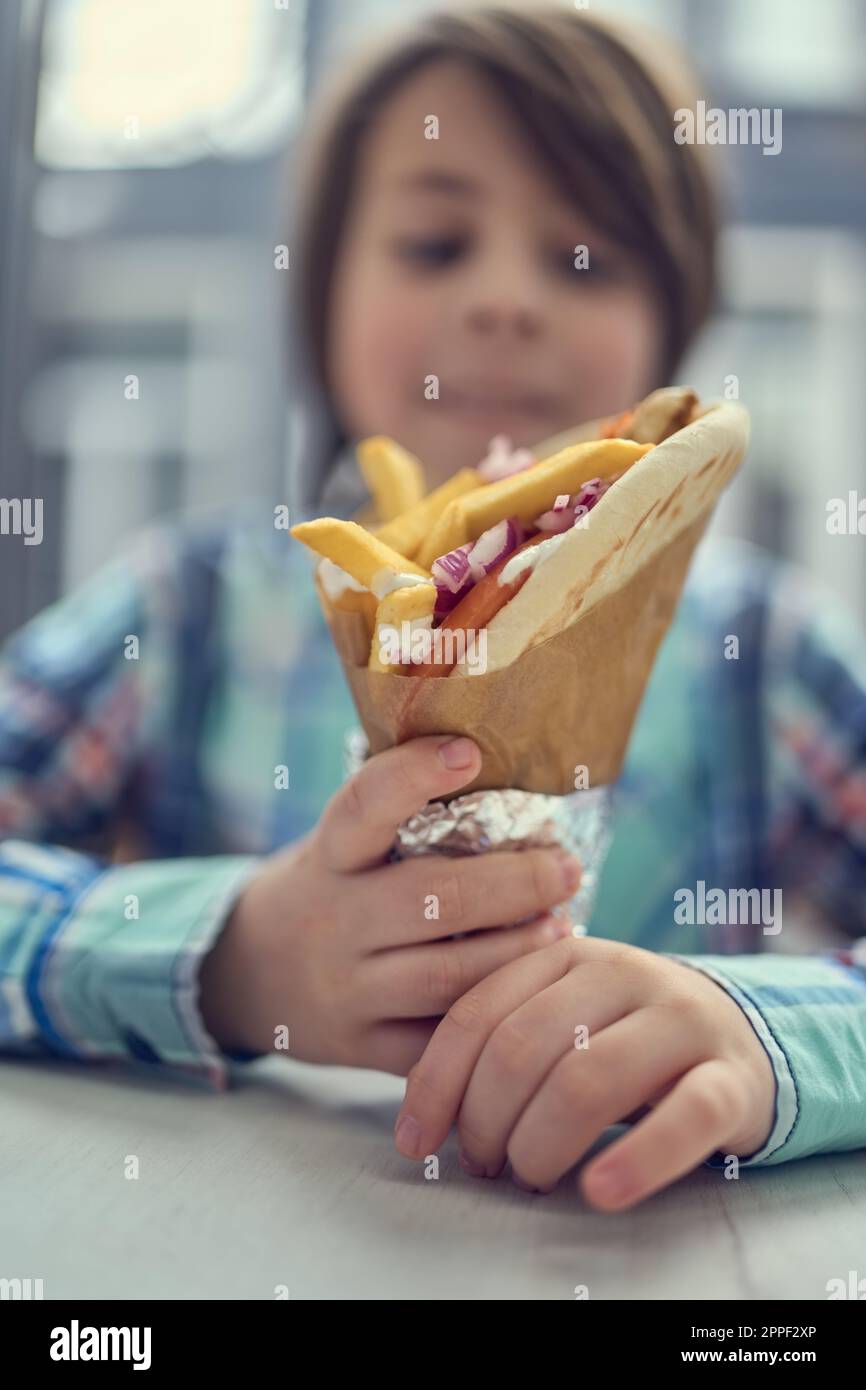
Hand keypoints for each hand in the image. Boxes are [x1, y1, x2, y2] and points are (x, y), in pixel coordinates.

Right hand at [199, 735, 580, 1074]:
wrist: (249, 974)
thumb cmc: (331, 888)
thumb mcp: (342, 844)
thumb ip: (400, 815)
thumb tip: (507, 761)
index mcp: (330, 857)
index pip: (362, 807)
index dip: (412, 775)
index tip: (469, 752)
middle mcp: (335, 921)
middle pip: (433, 899)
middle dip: (513, 884)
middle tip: (567, 868)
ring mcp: (347, 990)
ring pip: (447, 976)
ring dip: (516, 953)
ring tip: (563, 930)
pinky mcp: (362, 1047)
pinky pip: (439, 1040)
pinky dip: (489, 1017)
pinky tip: (529, 995)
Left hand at [393, 935, 777, 1209]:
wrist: (739, 1038)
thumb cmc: (622, 1039)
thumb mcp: (561, 1019)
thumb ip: (499, 1041)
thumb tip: (421, 1111)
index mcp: (567, 955)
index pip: (480, 1013)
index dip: (437, 1083)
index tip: (414, 1143)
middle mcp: (624, 972)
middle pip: (524, 1048)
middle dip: (486, 1121)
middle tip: (486, 1166)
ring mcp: (682, 1019)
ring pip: (589, 1080)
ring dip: (541, 1145)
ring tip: (532, 1180)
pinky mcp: (732, 1076)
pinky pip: (686, 1116)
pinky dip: (639, 1159)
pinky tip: (601, 1190)